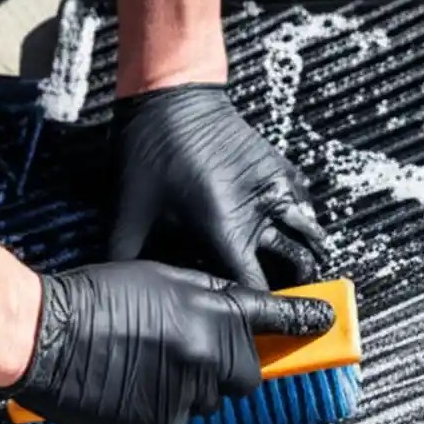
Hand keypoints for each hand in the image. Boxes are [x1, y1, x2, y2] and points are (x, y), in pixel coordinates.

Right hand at [0, 261, 334, 423]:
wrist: (44, 335)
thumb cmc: (93, 298)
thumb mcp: (159, 278)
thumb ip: (205, 297)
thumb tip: (234, 318)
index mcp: (211, 311)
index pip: (273, 317)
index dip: (304, 322)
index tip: (328, 323)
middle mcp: (209, 353)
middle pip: (247, 375)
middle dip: (229, 368)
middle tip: (190, 352)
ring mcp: (188, 390)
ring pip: (210, 399)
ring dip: (191, 386)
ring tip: (144, 362)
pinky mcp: (163, 420)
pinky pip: (178, 417)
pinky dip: (162, 404)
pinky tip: (131, 382)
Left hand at [109, 84, 327, 289]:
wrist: (174, 99)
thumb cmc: (151, 154)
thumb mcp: (131, 209)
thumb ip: (124, 254)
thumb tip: (112, 291)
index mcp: (225, 228)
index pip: (256, 286)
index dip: (260, 310)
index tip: (255, 323)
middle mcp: (259, 210)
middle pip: (298, 263)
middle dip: (296, 286)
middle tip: (286, 300)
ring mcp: (275, 187)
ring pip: (310, 233)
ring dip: (307, 253)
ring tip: (298, 271)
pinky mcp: (280, 169)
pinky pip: (305, 203)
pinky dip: (303, 220)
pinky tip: (288, 230)